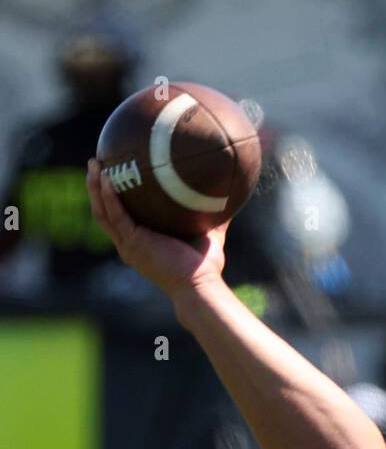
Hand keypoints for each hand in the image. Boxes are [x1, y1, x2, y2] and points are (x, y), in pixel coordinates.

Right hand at [86, 157, 227, 300]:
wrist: (200, 286)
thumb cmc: (204, 267)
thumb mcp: (209, 234)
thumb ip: (214, 216)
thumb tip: (229, 195)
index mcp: (141, 242)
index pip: (120, 216)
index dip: (112, 197)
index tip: (113, 172)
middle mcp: (129, 244)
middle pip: (103, 211)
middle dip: (96, 186)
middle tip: (95, 162)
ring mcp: (128, 245)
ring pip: (102, 212)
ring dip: (95, 187)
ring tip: (93, 164)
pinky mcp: (132, 244)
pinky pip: (115, 216)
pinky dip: (108, 197)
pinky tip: (106, 178)